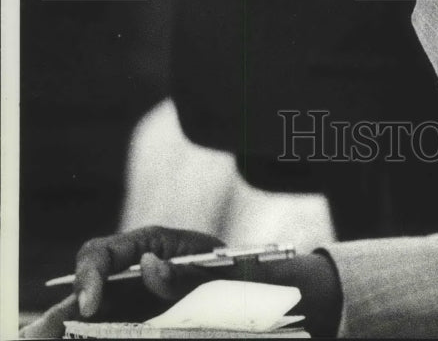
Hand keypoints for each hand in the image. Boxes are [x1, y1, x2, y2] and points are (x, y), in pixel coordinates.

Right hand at [42, 225, 343, 337]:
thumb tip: (148, 265)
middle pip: (85, 286)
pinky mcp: (139, 319)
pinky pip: (110, 328)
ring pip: (90, 313)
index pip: (103, 253)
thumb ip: (185, 270)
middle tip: (37, 338)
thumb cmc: (242, 272)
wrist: (262, 289)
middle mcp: (134, 270)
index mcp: (151, 244)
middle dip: (59, 313)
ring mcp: (133, 297)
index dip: (89, 277)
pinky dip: (92, 336)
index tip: (87, 306)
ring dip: (65, 330)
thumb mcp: (222, 268)